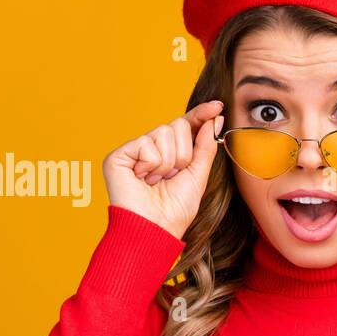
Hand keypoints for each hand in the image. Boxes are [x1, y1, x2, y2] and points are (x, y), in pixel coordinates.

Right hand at [102, 100, 224, 239]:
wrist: (155, 229)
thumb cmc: (175, 210)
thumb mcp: (198, 176)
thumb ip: (205, 147)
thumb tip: (215, 118)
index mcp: (170, 153)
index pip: (186, 126)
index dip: (201, 115)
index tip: (217, 106)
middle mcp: (151, 148)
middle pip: (178, 126)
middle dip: (184, 154)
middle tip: (172, 176)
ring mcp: (134, 150)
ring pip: (163, 132)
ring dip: (168, 161)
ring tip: (157, 181)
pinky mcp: (119, 155)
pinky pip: (146, 143)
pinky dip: (151, 164)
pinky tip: (142, 179)